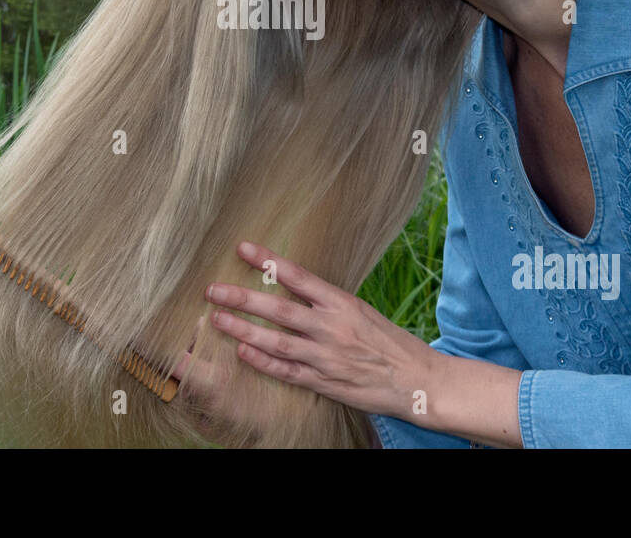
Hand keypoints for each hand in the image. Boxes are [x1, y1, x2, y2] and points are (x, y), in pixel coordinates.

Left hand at [182, 240, 436, 419]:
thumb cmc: (390, 342)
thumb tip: (294, 286)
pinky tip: (242, 352)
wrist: (418, 380)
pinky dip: (263, 362)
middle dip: (242, 298)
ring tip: (217, 319)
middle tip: (212, 290)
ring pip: (277, 342)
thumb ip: (328, 302)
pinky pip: (287, 372)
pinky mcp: (324, 383)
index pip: (298, 276)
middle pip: (279, 309)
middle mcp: (332, 328)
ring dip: (244, 330)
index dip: (268, 261)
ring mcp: (326, 357)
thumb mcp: (362, 311)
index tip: (241, 247)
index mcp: (343, 303)